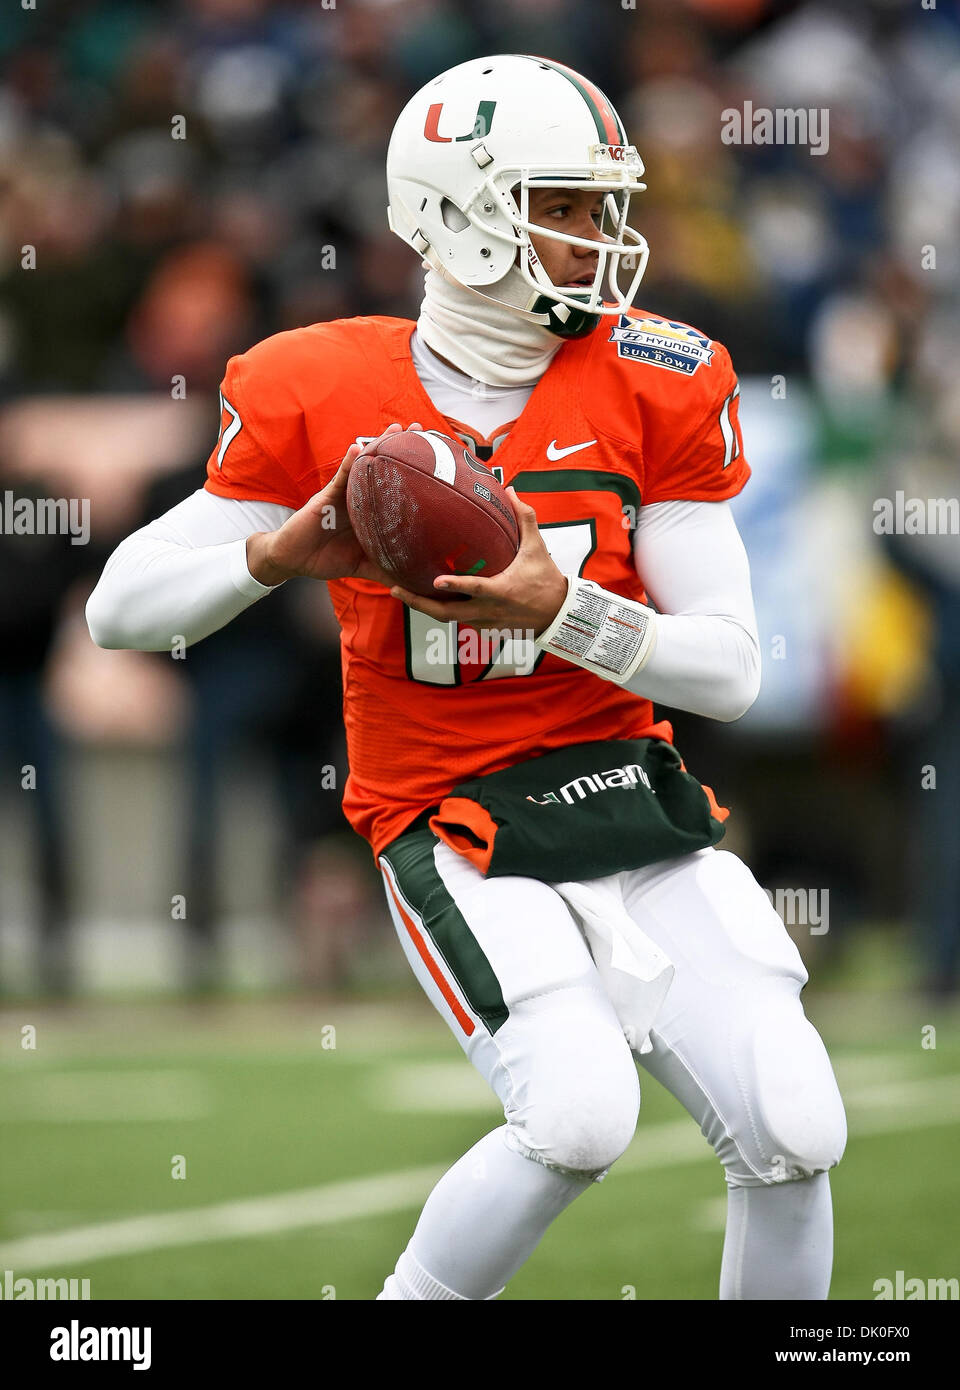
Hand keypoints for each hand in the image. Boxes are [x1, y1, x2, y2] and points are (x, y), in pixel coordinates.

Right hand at [246, 422, 422, 585]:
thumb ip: (385, 571)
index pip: (393, 486)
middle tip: (420, 429)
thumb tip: (412, 584)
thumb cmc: (326, 558)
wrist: (292, 560)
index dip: (412, 471)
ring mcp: (343, 495)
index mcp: (370, 512)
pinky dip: (348, 464)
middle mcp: (359, 498)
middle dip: (400, 447)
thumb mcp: (362, 566)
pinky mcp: (325, 498)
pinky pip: (339, 478)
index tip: (435, 457)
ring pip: (363, 467)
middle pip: (382, 468)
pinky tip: (358, 449)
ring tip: (397, 429)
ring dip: (379, 445)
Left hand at [390, 489, 567, 638]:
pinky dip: (440, 612)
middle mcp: (490, 611)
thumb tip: (510, 490)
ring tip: (401, 592)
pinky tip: (424, 599)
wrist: (558, 614)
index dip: (456, 585)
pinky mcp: (484, 629)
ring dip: (424, 608)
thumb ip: (524, 518)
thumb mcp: (537, 548)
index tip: (435, 581)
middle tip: (396, 590)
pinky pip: (457, 621)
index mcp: (502, 590)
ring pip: (448, 619)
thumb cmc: (546, 579)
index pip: (476, 589)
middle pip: (448, 613)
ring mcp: (485, 623)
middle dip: (419, 604)